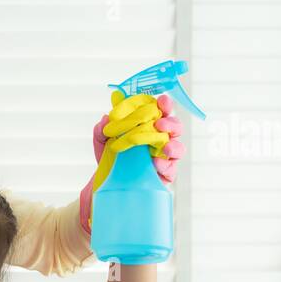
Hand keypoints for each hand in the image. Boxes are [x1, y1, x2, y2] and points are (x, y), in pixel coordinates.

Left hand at [81, 91, 184, 232]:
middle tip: (160, 123)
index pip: (162, 111)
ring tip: (165, 147)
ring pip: (178, 148)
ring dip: (173, 145)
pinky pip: (171, 169)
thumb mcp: (102, 140)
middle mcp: (161, 138)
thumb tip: (105, 118)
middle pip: (175, 127)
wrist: (108, 180)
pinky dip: (164, 165)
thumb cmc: (112, 155)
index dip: (165, 104)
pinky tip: (156, 163)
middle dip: (171, 123)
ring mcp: (165, 157)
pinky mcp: (165, 174)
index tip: (161, 101)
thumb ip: (102, 129)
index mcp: (150, 125)